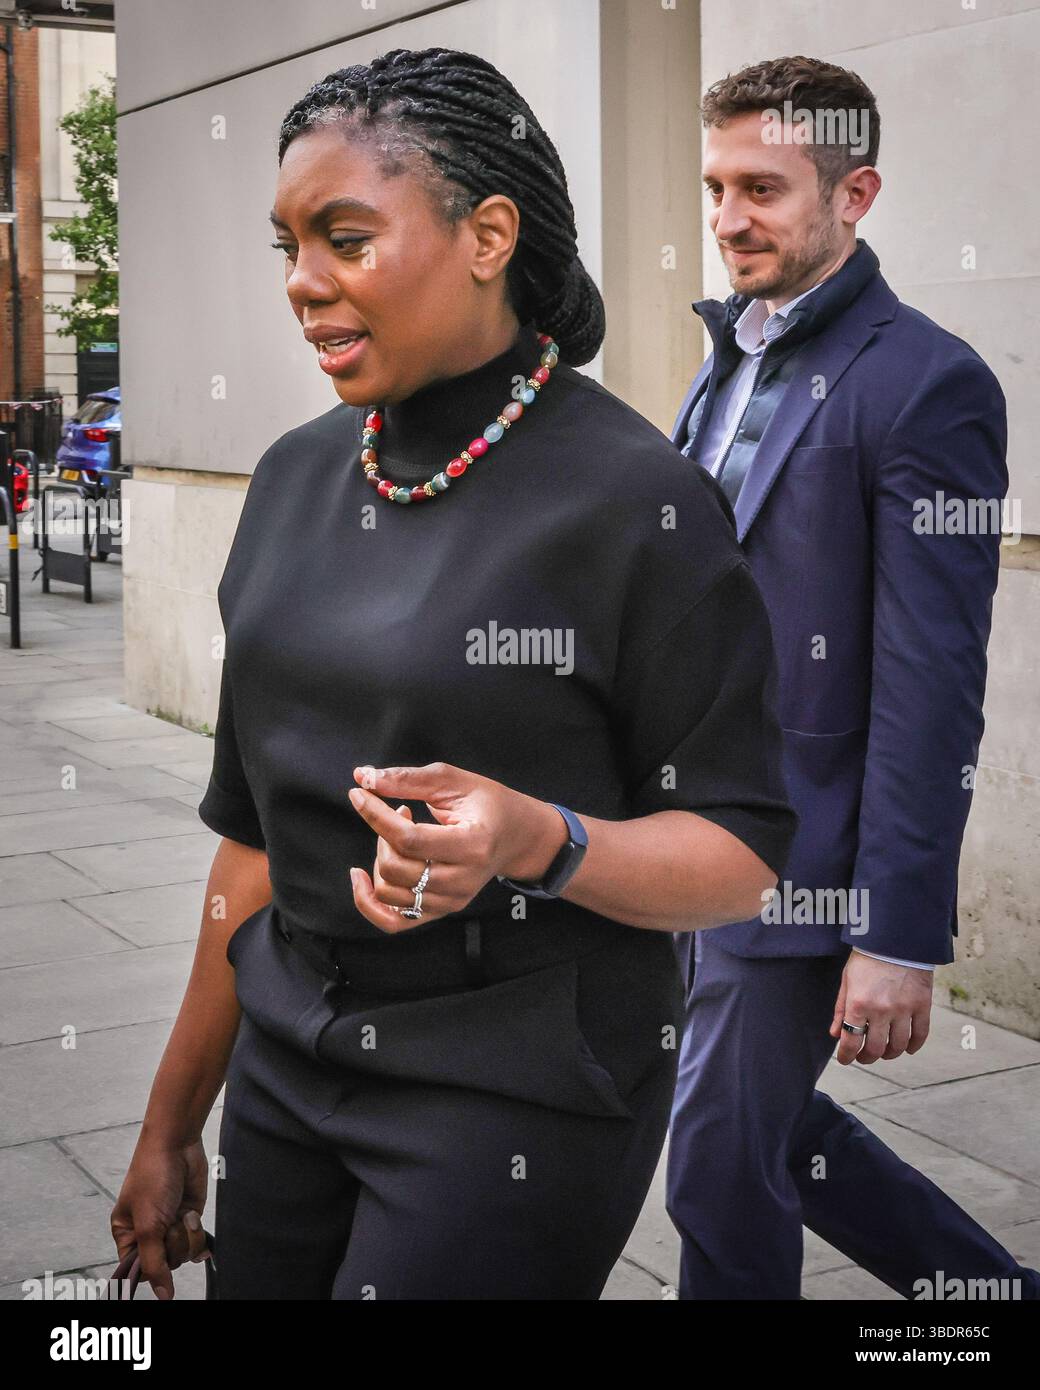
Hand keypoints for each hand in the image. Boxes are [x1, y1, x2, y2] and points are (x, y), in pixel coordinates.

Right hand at [110, 1137, 209, 1298]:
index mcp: (127, 1235)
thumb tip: (163, 1296)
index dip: (150, 1271)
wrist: (177, 1145)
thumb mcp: (148, 1225)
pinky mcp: (189, 1217)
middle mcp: (149, 1234)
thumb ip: (155, 1263)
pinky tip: (194, 1221)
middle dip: (172, 1245)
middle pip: (165, 1264)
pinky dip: (199, 1235)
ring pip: (184, 1254)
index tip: (158, 1260)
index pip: (137, 1270)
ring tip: (182, 1213)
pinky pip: (197, 1242)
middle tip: (169, 1223)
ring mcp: (170, 1226)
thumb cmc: (153, 1179)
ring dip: (187, 1235)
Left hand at [346, 762, 567, 932]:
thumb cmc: (487, 804)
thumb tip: (363, 778)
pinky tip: (362, 876)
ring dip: (380, 860)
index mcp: (473, 845)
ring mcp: (451, 901)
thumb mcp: (453, 781)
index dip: (376, 816)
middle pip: (395, 868)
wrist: (515, 837)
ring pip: (388, 892)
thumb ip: (408, 779)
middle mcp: (463, 880)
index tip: (358, 795)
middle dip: (382, 835)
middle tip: (399, 813)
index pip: (409, 840)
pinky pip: (392, 921)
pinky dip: (368, 902)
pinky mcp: (440, 911)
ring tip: (399, 839)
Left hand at [829, 950, 933, 1064]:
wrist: (896, 938)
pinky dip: (913, 1045)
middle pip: (875, 1048)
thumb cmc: (867, 957)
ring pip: (898, 1045)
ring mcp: (904, 1009)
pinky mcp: (922, 1005)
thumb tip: (835, 1033)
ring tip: (884, 1052)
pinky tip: (907, 1047)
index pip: (851, 1041)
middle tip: (865, 1057)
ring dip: (889, 1054)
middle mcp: (881, 1010)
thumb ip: (840, 1009)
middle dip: (868, 1057)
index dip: (847, 1056)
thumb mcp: (847, 980)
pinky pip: (920, 1034)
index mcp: (858, 1004)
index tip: (846, 1060)